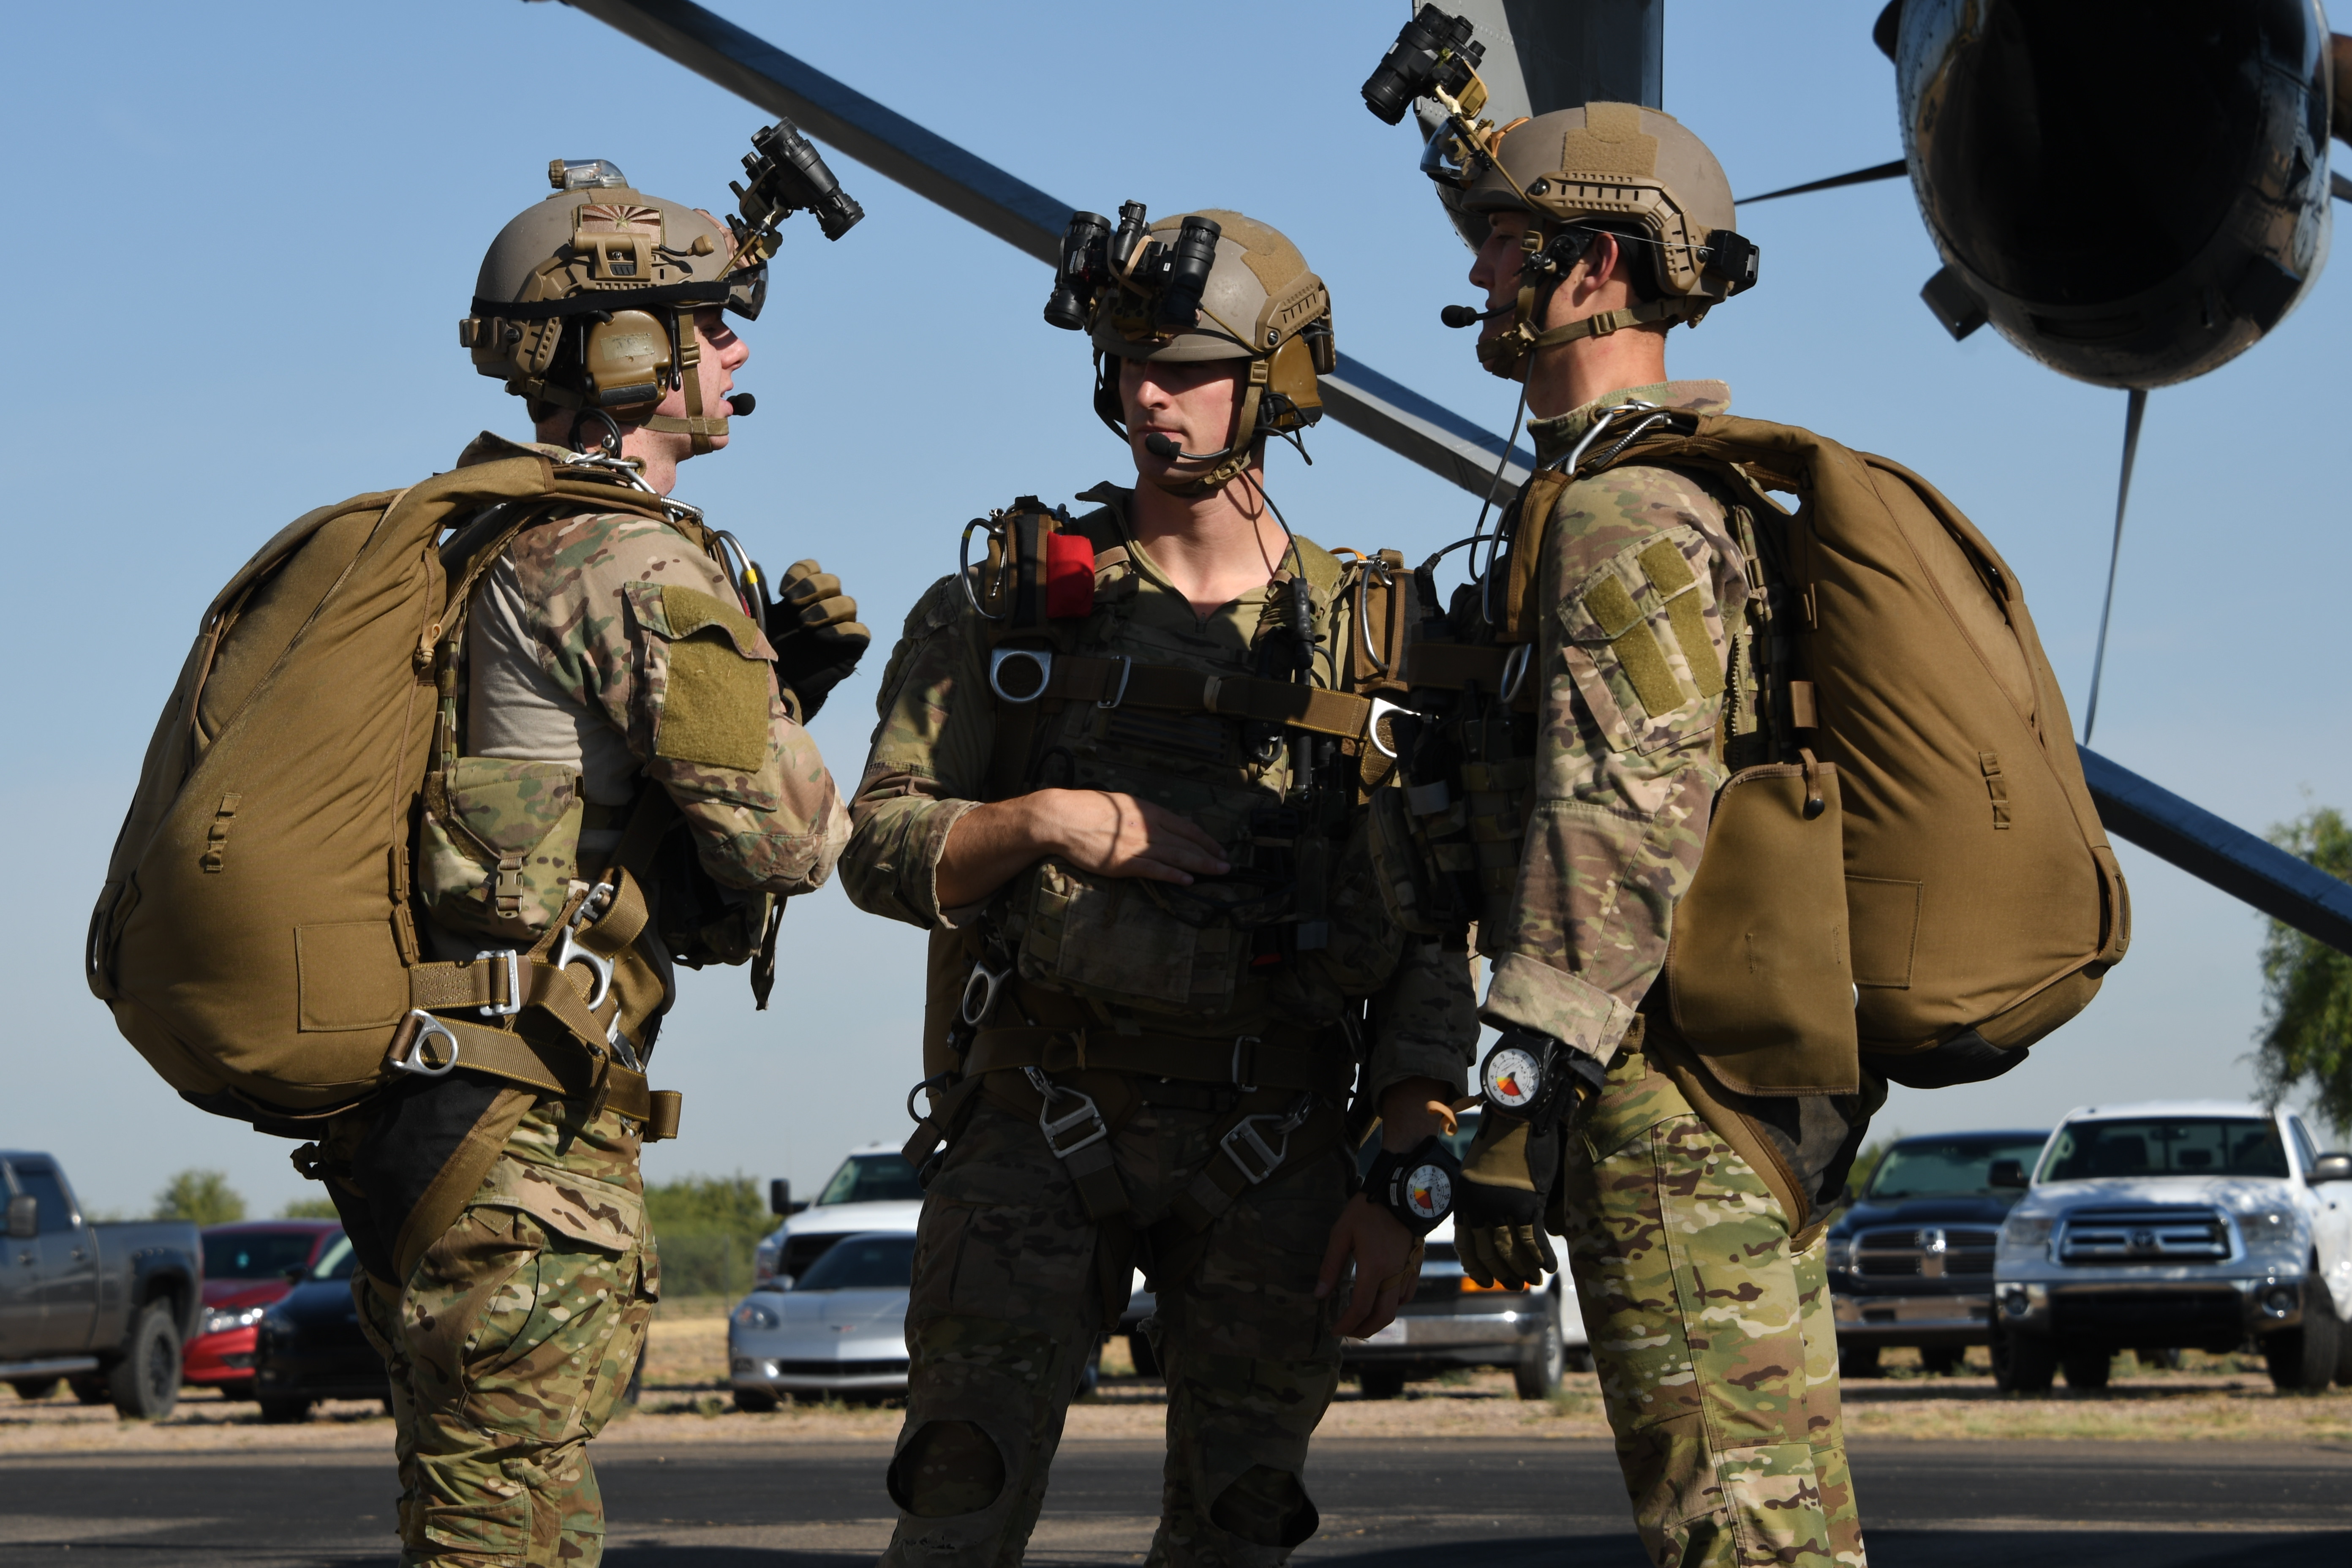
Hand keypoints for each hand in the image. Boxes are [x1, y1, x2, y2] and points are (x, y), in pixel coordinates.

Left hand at [765, 558, 869, 719]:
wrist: (779, 685)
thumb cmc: (770, 651)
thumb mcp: (761, 619)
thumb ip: (756, 593)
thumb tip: (752, 565)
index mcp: (803, 596)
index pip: (813, 569)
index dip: (801, 574)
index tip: (782, 592)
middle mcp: (825, 606)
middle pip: (833, 581)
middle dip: (814, 588)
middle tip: (794, 605)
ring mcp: (842, 626)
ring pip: (849, 603)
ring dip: (826, 609)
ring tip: (805, 624)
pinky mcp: (853, 648)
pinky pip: (861, 631)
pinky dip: (843, 630)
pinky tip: (821, 637)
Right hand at [1040, 790, 1229, 884]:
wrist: (1063, 818)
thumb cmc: (1088, 809)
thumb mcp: (1121, 804)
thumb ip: (1142, 815)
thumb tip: (1158, 822)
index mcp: (1148, 811)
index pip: (1185, 826)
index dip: (1205, 838)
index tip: (1219, 848)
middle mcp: (1148, 827)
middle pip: (1187, 842)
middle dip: (1210, 854)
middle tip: (1228, 865)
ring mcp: (1137, 845)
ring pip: (1177, 856)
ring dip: (1201, 865)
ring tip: (1219, 872)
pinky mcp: (1124, 863)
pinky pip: (1154, 870)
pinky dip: (1173, 875)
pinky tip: (1189, 880)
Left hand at [1316, 1194, 1422, 1339]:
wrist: (1403, 1195)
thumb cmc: (1368, 1211)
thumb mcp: (1342, 1233)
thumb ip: (1331, 1266)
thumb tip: (1319, 1294)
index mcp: (1374, 1268)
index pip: (1360, 1308)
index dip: (1347, 1324)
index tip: (1335, 1329)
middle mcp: (1394, 1276)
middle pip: (1382, 1316)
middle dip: (1365, 1330)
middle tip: (1349, 1332)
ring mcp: (1407, 1272)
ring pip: (1396, 1308)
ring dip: (1378, 1319)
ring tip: (1361, 1320)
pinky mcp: (1415, 1267)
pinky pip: (1406, 1295)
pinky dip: (1393, 1305)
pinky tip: (1381, 1302)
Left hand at [1453, 1115, 1561, 1290]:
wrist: (1515, 1118)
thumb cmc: (1499, 1142)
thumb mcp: (1478, 1173)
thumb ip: (1480, 1199)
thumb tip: (1488, 1222)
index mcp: (1464, 1200)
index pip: (1465, 1246)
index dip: (1476, 1267)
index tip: (1487, 1280)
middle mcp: (1479, 1208)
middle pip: (1488, 1254)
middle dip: (1502, 1274)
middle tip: (1515, 1285)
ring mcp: (1502, 1207)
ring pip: (1511, 1251)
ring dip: (1524, 1269)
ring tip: (1534, 1279)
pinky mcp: (1526, 1202)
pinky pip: (1533, 1240)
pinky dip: (1541, 1257)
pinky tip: (1548, 1266)